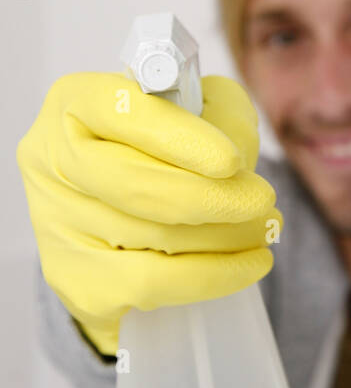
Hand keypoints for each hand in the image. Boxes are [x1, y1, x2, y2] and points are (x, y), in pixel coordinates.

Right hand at [16, 72, 282, 355]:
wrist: (112, 227)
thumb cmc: (156, 154)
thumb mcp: (190, 113)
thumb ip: (218, 110)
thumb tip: (239, 144)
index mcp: (75, 104)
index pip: (125, 113)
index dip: (181, 139)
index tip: (232, 161)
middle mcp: (51, 161)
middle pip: (138, 184)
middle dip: (215, 197)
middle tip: (263, 201)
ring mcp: (56, 224)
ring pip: (154, 236)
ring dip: (224, 237)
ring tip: (261, 231)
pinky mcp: (72, 279)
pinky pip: (154, 283)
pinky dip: (213, 276)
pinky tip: (247, 265)